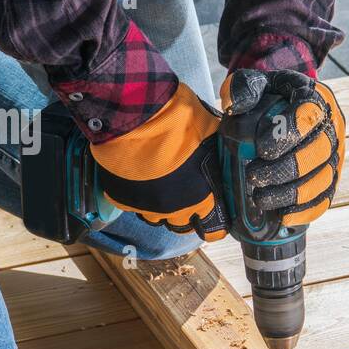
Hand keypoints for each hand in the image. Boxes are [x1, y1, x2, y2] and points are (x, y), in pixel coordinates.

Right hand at [88, 83, 227, 239]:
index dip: (213, 222)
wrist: (137, 118)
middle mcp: (176, 210)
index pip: (214, 230)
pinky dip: (135, 195)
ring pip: (156, 218)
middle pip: (182, 225)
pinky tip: (136, 180)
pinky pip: (132, 205)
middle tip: (182, 194)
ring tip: (157, 185)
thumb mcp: (211, 134)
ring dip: (159, 205)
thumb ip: (217, 152)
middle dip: (184, 213)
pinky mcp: (122, 199)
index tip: (210, 212)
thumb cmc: (179, 123)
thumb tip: (225, 152)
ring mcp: (148, 207)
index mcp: (203, 198)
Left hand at [220, 69, 344, 227]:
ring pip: (322, 180)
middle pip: (317, 153)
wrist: (282, 111)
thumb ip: (244, 88)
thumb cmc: (266, 97)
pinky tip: (282, 216)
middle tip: (254, 176)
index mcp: (316, 98)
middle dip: (284, 169)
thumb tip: (239, 107)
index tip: (261, 147)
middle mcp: (333, 127)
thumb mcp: (253, 83)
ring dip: (290, 194)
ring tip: (260, 198)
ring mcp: (335, 156)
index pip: (309, 115)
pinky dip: (304, 211)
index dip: (287, 134)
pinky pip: (324, 200)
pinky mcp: (331, 180)